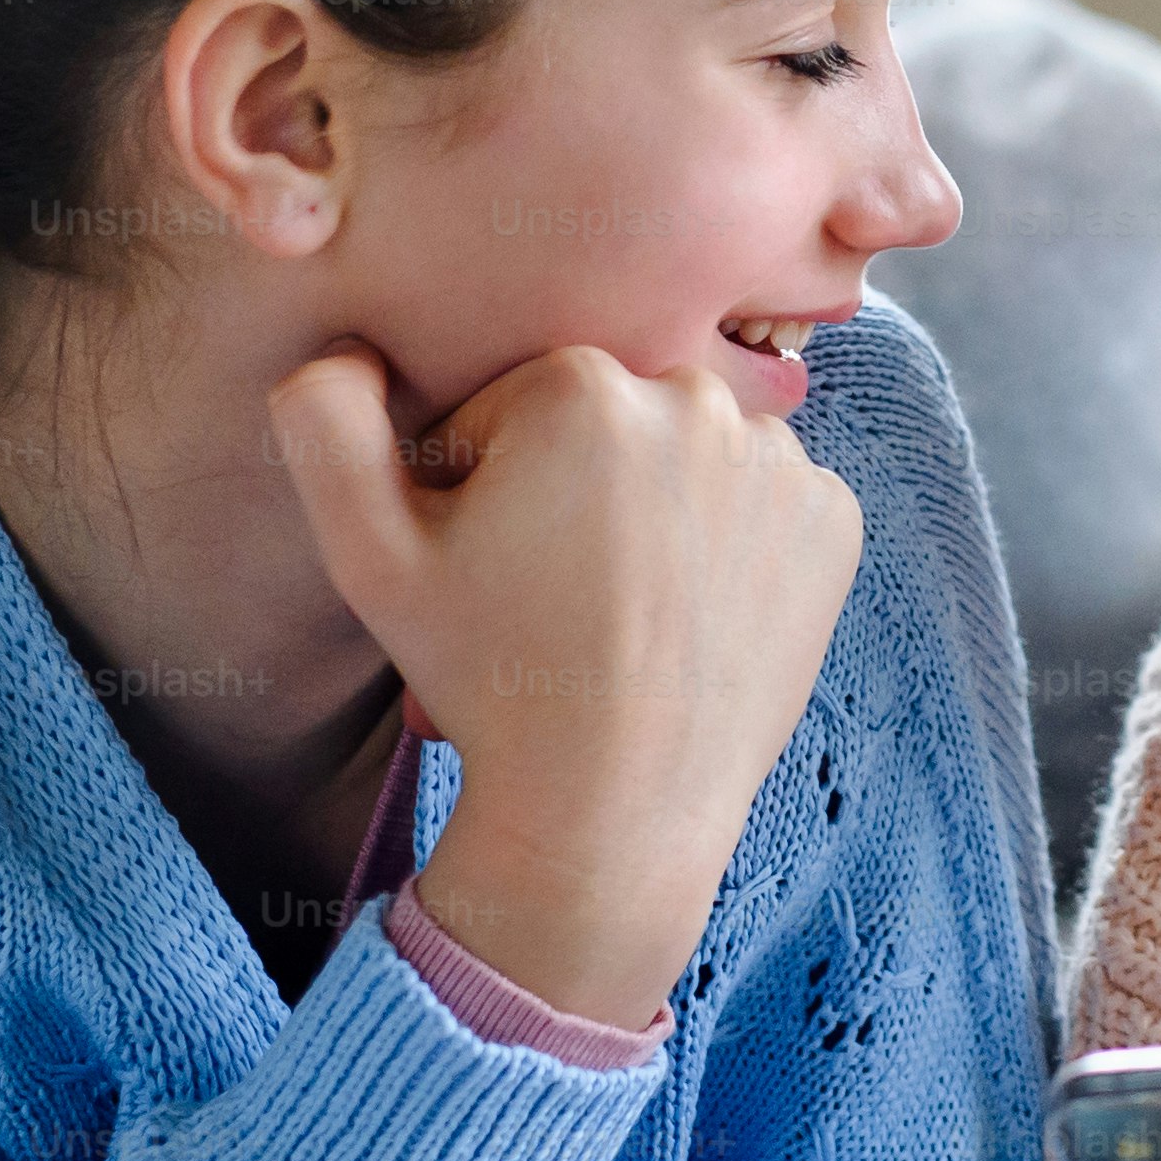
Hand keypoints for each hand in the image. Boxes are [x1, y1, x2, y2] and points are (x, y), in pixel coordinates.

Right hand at [268, 337, 860, 1029]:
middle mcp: (696, 399)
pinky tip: (693, 613)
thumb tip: (347, 351)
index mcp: (580, 384)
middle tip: (555, 594)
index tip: (494, 561)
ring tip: (624, 607)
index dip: (486, 484)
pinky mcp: (835, 519)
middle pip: (608, 422)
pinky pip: (764, 501)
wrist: (613, 809)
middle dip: (573, 489)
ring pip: (690, 457)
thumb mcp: (367, 559)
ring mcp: (781, 460)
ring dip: (656, 508)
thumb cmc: (487, 680)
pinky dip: (732, 543)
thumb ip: (325, 426)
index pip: (515, 402)